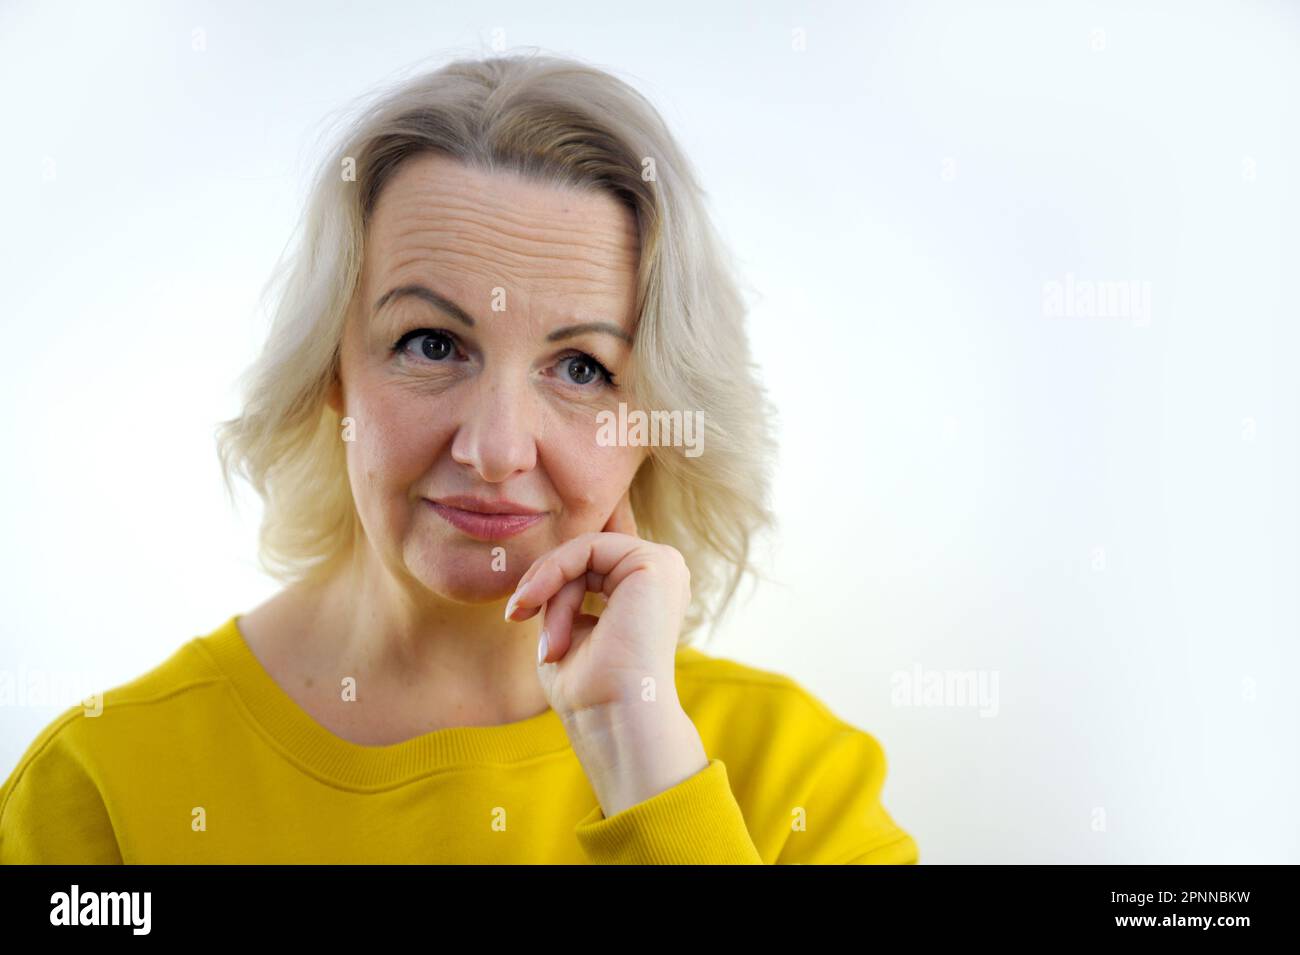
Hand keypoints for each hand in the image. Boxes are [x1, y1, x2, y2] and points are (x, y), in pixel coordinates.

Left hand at [504, 489, 707, 815]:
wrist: (614, 719)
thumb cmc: (590, 689)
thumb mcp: (568, 627)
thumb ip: (563, 592)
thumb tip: (542, 568)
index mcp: (648, 589)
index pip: (586, 563)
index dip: (546, 581)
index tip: (513, 614)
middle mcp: (662, 573)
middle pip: (583, 554)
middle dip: (543, 586)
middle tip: (516, 618)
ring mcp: (664, 565)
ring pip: (581, 552)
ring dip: (549, 592)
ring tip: (546, 640)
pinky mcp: (655, 563)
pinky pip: (586, 548)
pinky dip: (553, 574)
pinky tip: (535, 603)